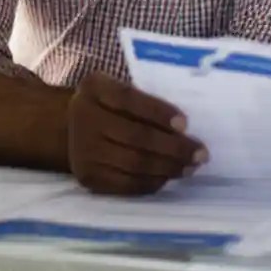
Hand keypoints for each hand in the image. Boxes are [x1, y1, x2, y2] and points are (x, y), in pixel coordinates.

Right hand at [68, 71, 207, 194]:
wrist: (70, 128)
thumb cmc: (110, 106)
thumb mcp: (119, 90)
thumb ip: (145, 100)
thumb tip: (184, 127)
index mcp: (95, 87)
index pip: (129, 99)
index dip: (158, 112)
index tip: (185, 124)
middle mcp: (84, 117)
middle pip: (136, 135)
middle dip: (174, 147)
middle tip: (201, 154)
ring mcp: (83, 150)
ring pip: (134, 163)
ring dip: (168, 167)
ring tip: (190, 167)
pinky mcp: (87, 176)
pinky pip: (126, 183)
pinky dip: (152, 181)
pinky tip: (168, 176)